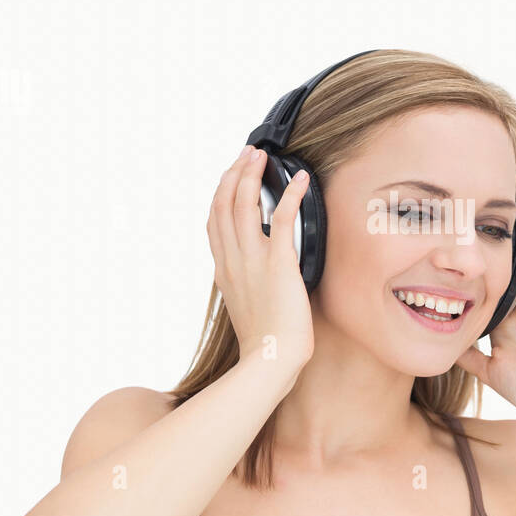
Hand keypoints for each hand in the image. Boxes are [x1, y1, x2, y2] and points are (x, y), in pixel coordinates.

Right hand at [206, 145, 314, 368]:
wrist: (270, 360)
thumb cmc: (264, 341)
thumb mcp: (245, 306)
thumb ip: (244, 283)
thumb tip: (252, 274)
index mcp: (224, 269)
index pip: (214, 221)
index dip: (220, 193)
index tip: (231, 175)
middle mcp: (232, 260)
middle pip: (223, 204)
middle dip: (233, 174)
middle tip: (246, 155)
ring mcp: (253, 260)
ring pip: (244, 204)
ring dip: (252, 175)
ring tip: (262, 157)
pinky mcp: (279, 263)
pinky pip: (283, 219)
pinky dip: (291, 194)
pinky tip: (301, 180)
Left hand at [454, 204, 515, 423]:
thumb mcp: (489, 370)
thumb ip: (469, 358)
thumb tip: (443, 349)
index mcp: (503, 321)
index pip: (483, 290)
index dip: (470, 272)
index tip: (452, 250)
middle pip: (503, 268)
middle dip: (492, 245)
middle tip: (476, 215)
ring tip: (509, 205)